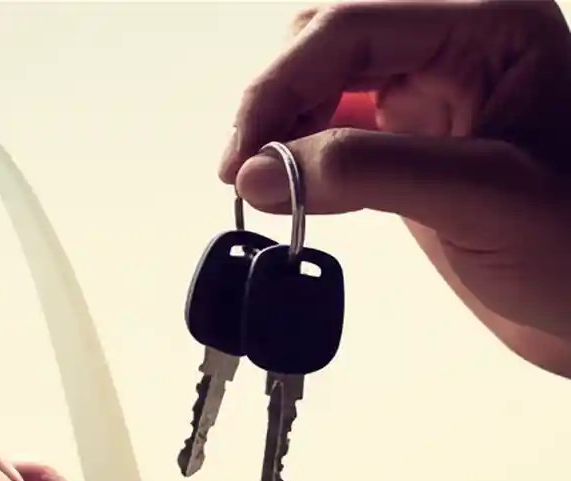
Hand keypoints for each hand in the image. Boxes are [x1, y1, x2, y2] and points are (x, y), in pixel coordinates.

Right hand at [221, 0, 570, 377]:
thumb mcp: (482, 199)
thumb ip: (367, 173)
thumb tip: (257, 171)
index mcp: (492, 28)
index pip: (351, 29)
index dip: (281, 87)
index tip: (241, 159)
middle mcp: (459, 46)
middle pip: (326, 45)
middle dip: (276, 103)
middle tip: (246, 173)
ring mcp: (434, 92)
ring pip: (321, 83)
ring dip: (282, 129)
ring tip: (268, 188)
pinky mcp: (413, 141)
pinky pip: (333, 127)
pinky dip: (301, 156)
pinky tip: (293, 192)